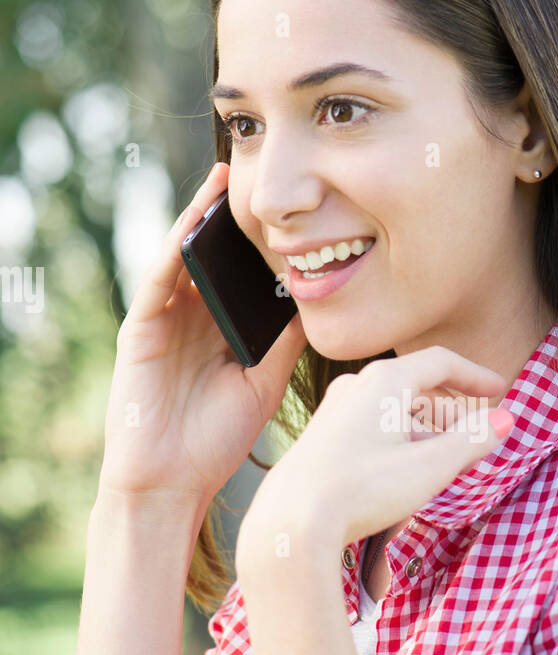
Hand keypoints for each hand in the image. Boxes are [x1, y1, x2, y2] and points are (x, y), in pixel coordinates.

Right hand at [99, 161, 307, 511]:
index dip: (261, 239)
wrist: (173, 483)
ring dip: (200, 218)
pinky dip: (174, 249)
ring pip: (183, 257)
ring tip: (224, 178)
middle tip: (257, 172)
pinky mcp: (140, 329)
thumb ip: (285, 341)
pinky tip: (193, 223)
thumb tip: (319, 301)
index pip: (240, 272)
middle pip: (212, 256)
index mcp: (220, 327)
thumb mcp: (264, 380)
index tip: (291, 205)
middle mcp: (190, 317)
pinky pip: (158, 280)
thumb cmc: (217, 440)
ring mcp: (163, 320)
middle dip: (231, 216)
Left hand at [236, 346, 513, 570]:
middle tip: (478, 438)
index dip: (476, 376)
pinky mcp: (323, 439)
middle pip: (418, 388)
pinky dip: (401, 442)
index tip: (499, 391)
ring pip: (395, 412)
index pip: (441, 362)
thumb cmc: (360, 490)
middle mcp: (355, 387)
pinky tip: (408, 475)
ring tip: (448, 465)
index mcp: (384, 381)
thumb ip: (472, 441)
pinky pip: (373, 429)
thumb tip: (505, 421)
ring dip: (427, 433)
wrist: (292, 523)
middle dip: (453, 413)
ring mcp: (336, 412)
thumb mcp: (430, 466)